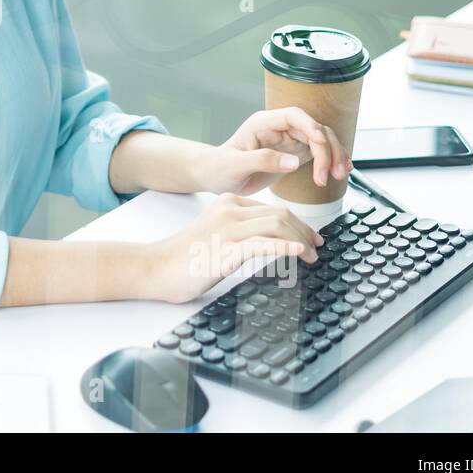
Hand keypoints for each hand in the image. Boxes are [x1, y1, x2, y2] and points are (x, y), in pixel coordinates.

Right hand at [141, 194, 323, 303]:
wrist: (156, 267)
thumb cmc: (184, 258)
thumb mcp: (216, 235)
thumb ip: (239, 232)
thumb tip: (268, 242)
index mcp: (227, 204)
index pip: (273, 209)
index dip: (298, 224)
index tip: (309, 240)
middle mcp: (229, 212)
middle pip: (280, 215)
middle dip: (304, 232)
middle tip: (316, 249)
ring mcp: (227, 230)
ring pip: (276, 226)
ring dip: (300, 241)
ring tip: (310, 256)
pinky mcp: (225, 250)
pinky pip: (262, 245)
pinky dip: (285, 248)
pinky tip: (297, 254)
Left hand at [201, 107, 351, 196]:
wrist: (216, 177)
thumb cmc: (219, 167)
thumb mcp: (235, 165)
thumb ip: (262, 160)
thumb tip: (293, 162)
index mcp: (263, 123)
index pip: (293, 116)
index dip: (310, 126)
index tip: (321, 142)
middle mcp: (279, 128)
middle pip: (313, 129)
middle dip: (327, 149)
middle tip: (330, 173)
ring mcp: (289, 140)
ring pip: (322, 140)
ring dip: (334, 155)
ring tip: (338, 175)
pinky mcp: (294, 153)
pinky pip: (320, 152)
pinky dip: (332, 161)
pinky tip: (339, 171)